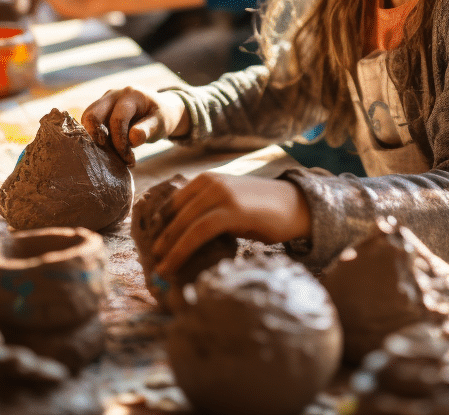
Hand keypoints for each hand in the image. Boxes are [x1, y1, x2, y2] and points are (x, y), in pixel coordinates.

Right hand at [81, 85, 188, 162]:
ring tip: (110, 154)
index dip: (119, 141)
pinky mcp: (99, 110)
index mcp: (131, 95)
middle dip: (97, 138)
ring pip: (87, 119)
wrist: (159, 109)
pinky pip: (89, 123)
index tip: (127, 159)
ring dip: (94, 138)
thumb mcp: (161, 123)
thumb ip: (148, 130)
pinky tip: (108, 150)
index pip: (118, 119)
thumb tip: (132, 139)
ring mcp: (104, 101)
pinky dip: (94, 137)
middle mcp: (114, 94)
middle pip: (92, 114)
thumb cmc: (161, 116)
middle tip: (109, 156)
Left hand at [152, 173, 311, 275]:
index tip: (154, 245)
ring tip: (161, 268)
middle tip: (153, 261)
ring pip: (184, 224)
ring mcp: (221, 194)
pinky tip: (175, 264)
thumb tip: (181, 234)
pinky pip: (199, 232)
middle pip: (175, 214)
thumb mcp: (229, 203)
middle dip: (162, 239)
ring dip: (169, 249)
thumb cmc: (262, 210)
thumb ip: (208, 210)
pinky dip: (182, 250)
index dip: (159, 225)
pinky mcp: (232, 210)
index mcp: (207, 179)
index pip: (173, 202)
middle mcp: (211, 182)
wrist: (295, 206)